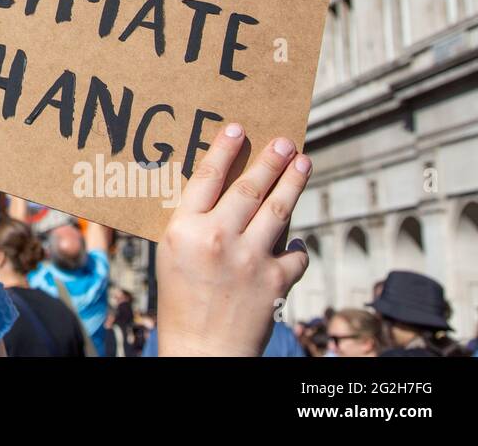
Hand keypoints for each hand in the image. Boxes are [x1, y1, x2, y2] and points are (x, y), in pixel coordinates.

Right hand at [156, 123, 310, 355]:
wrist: (202, 350)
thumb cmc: (181, 299)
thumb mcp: (173, 253)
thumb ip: (196, 221)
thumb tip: (227, 187)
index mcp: (184, 229)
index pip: (207, 176)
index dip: (225, 148)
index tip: (239, 128)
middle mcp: (217, 238)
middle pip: (250, 187)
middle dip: (271, 160)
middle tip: (285, 141)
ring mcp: (249, 258)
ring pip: (280, 209)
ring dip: (294, 182)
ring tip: (303, 162)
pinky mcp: (275, 280)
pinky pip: (295, 250)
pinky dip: (297, 243)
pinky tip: (296, 236)